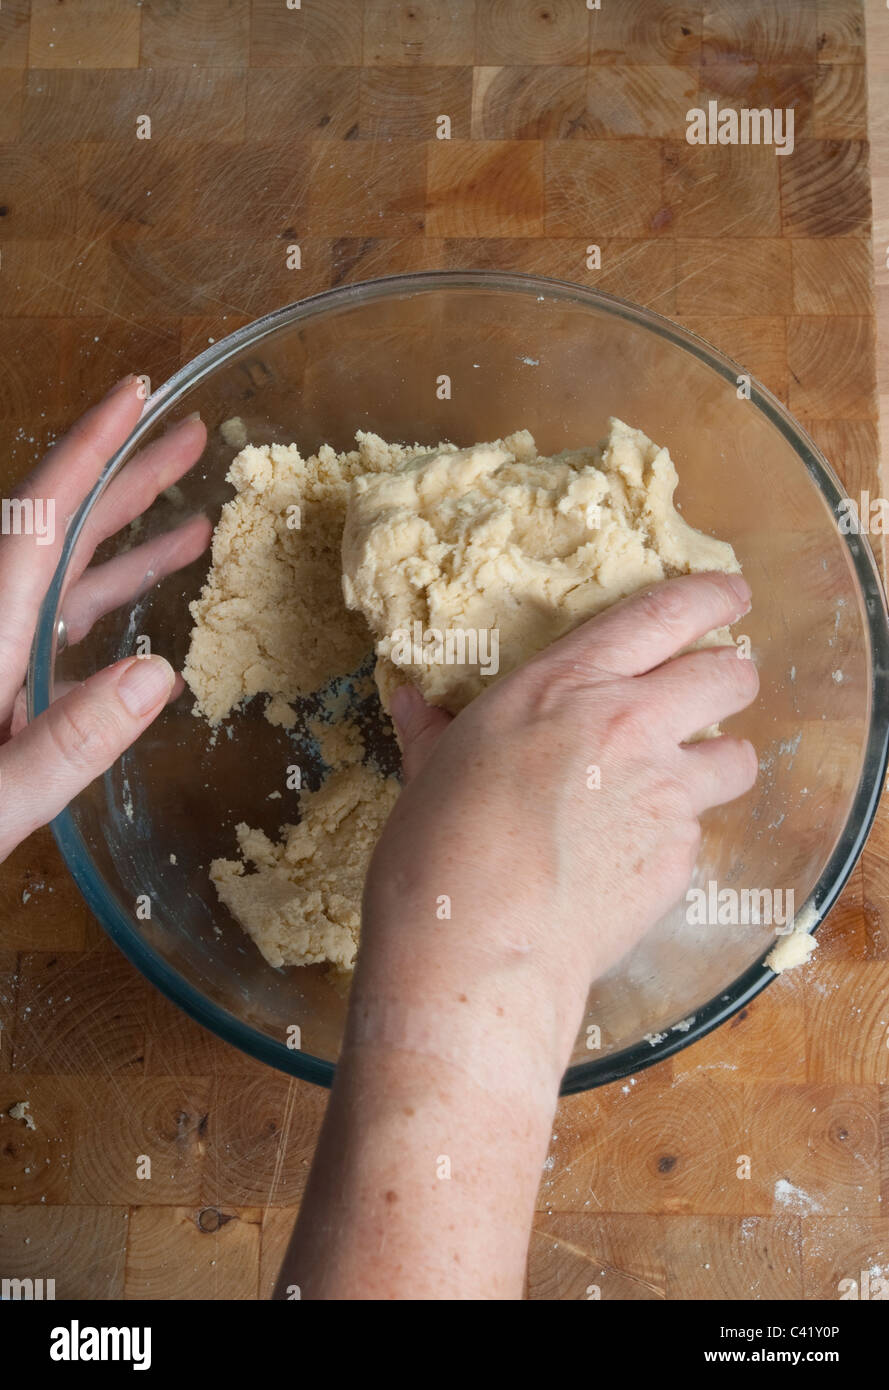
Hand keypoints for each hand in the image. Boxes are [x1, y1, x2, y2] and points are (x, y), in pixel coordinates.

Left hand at [0, 376, 209, 860]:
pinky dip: (109, 603)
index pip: (42, 516)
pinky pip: (58, 623)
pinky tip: (155, 614)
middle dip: (125, 473)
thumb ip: (66, 745)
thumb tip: (159, 676)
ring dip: (129, 538)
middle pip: (57, 527)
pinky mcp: (0, 685)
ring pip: (63, 574)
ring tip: (199, 508)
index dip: (90, 447)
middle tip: (191, 431)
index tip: (137, 393)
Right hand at [361, 571, 758, 1073]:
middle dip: (732, 676)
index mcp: (566, 686)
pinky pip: (698, 832)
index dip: (709, 597)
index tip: (730, 596)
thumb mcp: (431, 774)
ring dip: (719, 761)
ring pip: (737, 757)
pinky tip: (634, 859)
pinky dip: (677, 837)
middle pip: (727, 676)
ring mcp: (664, 794)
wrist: (479, 949)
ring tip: (690, 778)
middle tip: (718, 686)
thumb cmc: (437, 851)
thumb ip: (437, 733)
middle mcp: (630, 725)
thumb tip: (409, 703)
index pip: (663, 615)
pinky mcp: (678, 859)